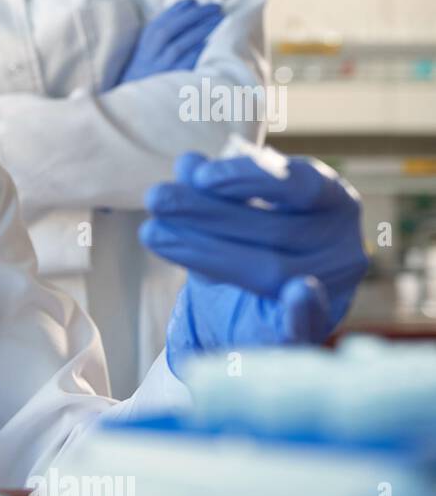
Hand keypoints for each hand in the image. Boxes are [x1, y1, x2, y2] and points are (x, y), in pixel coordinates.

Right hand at [111, 0, 223, 88]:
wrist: (135, 106)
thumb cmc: (147, 75)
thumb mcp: (146, 53)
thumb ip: (161, 35)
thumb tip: (189, 10)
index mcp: (144, 44)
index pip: (161, 20)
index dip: (178, 8)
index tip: (195, 1)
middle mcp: (150, 54)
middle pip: (172, 28)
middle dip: (195, 14)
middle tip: (216, 7)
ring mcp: (160, 67)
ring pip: (181, 43)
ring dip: (202, 28)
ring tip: (219, 19)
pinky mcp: (171, 80)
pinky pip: (187, 62)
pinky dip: (198, 51)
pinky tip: (209, 43)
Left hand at [140, 151, 368, 372]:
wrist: (254, 311)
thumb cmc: (247, 243)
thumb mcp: (230, 208)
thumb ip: (213, 186)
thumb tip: (188, 164)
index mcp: (332, 200)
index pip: (298, 183)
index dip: (249, 177)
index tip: (198, 175)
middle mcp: (342, 243)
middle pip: (274, 228)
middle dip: (207, 211)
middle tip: (156, 198)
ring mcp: (332, 290)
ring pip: (270, 269)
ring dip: (202, 250)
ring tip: (153, 231)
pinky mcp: (311, 330)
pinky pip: (310, 324)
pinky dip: (303, 310)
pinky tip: (299, 292)